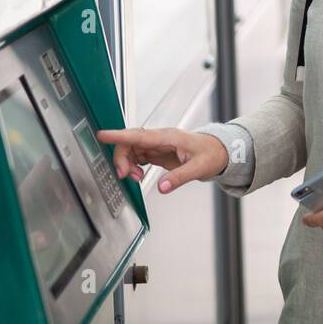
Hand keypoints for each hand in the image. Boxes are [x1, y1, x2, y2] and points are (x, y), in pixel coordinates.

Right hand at [96, 127, 228, 192]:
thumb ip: (180, 177)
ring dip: (128, 165)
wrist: (219, 151)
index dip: (120, 136)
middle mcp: (160, 138)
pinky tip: (138, 175)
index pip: (140, 135)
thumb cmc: (212, 154)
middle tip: (127, 176)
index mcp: (169, 137)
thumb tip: (162, 188)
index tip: (102, 135)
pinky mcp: (157, 152)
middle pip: (130, 143)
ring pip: (131, 150)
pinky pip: (137, 156)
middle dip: (122, 158)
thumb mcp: (199, 167)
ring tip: (137, 178)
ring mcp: (157, 145)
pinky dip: (133, 167)